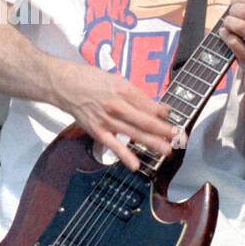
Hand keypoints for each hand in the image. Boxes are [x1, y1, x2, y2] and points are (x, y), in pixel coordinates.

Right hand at [52, 63, 176, 171]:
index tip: (171, 118)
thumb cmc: (91, 80)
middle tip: (178, 138)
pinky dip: (125, 156)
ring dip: (152, 143)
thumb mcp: (117, 80)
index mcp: (124, 90)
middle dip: (164, 130)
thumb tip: (155, 107)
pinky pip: (113, 146)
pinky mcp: (98, 131)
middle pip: (145, 120)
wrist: (66, 85)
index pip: (149, 104)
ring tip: (166, 150)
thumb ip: (135, 94)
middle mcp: (118, 106)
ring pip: (134, 133)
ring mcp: (108, 120)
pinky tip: (136, 165)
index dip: (163, 113)